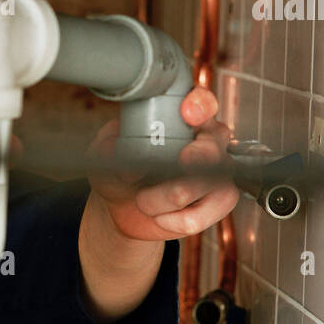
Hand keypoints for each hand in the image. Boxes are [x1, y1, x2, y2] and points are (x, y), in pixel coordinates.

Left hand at [86, 86, 239, 242]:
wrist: (123, 207)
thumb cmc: (119, 171)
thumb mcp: (103, 155)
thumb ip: (109, 150)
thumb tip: (129, 163)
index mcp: (180, 119)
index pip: (202, 102)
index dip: (200, 105)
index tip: (187, 113)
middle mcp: (205, 141)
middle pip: (214, 145)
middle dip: (198, 155)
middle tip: (181, 160)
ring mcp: (217, 171)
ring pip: (207, 184)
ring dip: (165, 198)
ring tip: (143, 200)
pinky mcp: (220, 201)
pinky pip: (202, 215)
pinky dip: (173, 221)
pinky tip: (159, 216)